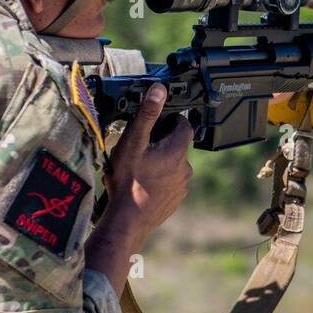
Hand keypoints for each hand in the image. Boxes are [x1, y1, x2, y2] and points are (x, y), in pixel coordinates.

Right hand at [103, 83, 192, 245]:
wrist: (127, 221)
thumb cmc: (128, 182)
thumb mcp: (133, 143)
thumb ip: (147, 115)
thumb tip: (158, 91)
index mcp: (178, 151)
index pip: (184, 126)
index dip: (172, 119)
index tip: (159, 119)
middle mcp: (185, 168)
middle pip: (178, 146)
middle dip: (163, 141)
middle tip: (142, 143)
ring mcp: (181, 187)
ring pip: (174, 165)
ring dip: (161, 161)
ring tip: (140, 165)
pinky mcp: (175, 201)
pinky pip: (170, 183)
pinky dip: (160, 180)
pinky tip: (143, 183)